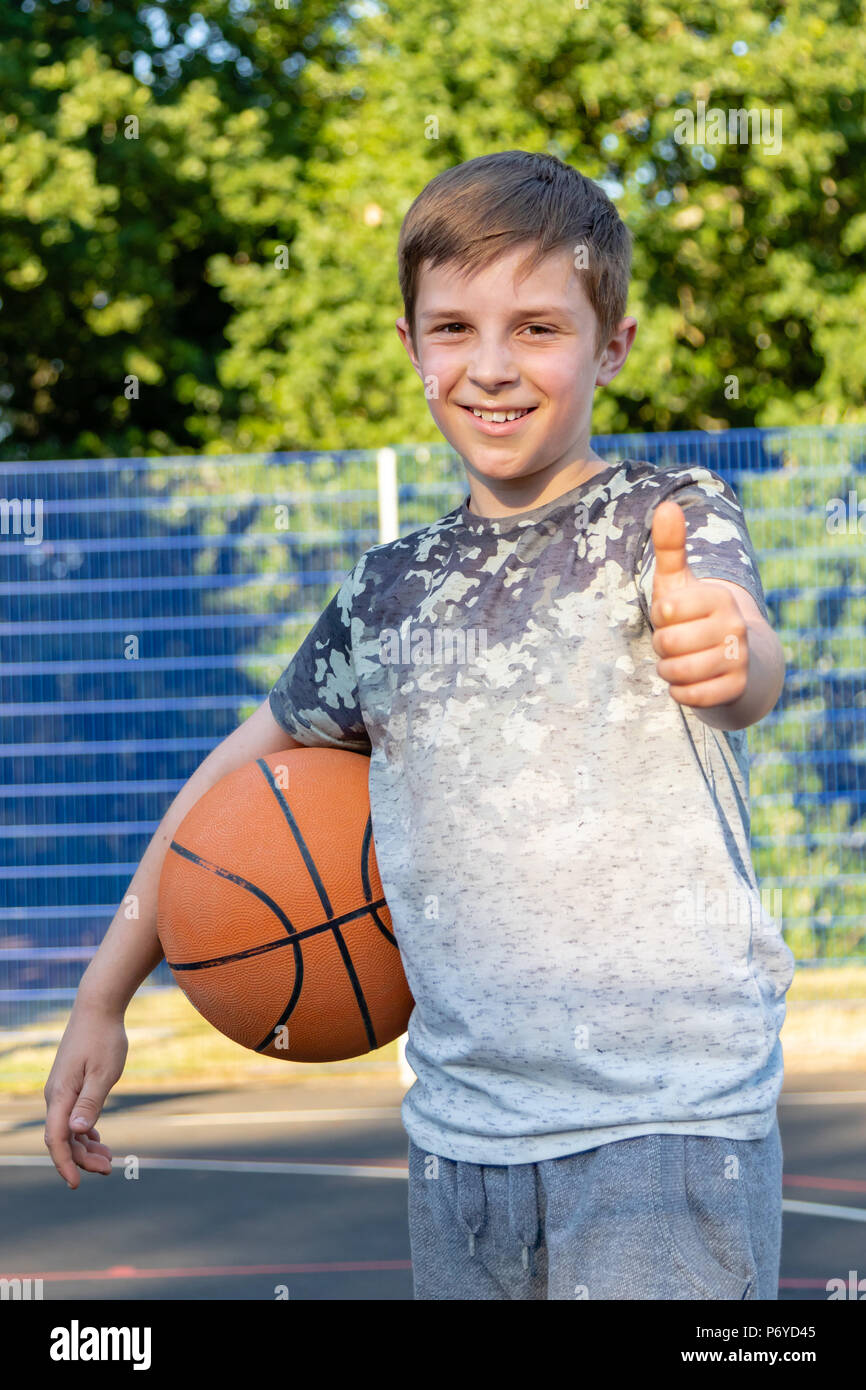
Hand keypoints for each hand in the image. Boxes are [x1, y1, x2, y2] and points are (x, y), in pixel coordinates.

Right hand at [43, 999, 127, 1187]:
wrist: (98, 1008)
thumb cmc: (104, 1038)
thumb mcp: (104, 1072)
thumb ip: (90, 1103)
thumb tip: (75, 1132)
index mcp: (61, 1095)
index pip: (56, 1139)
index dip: (65, 1164)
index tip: (76, 1184)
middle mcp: (55, 1095)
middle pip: (62, 1138)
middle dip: (81, 1159)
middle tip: (108, 1169)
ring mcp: (61, 1090)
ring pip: (68, 1129)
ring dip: (85, 1147)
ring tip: (108, 1160)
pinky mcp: (70, 1084)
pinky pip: (72, 1116)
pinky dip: (84, 1132)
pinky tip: (98, 1141)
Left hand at [649, 500, 748, 708]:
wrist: (734, 660)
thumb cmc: (694, 617)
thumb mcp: (679, 582)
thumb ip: (670, 547)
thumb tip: (667, 506)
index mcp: (719, 597)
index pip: (665, 611)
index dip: (660, 618)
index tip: (674, 616)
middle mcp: (734, 626)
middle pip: (668, 643)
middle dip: (662, 647)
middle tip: (676, 643)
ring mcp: (738, 659)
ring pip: (677, 672)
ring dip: (669, 670)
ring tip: (680, 661)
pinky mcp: (736, 688)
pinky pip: (690, 696)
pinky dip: (680, 692)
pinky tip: (690, 682)